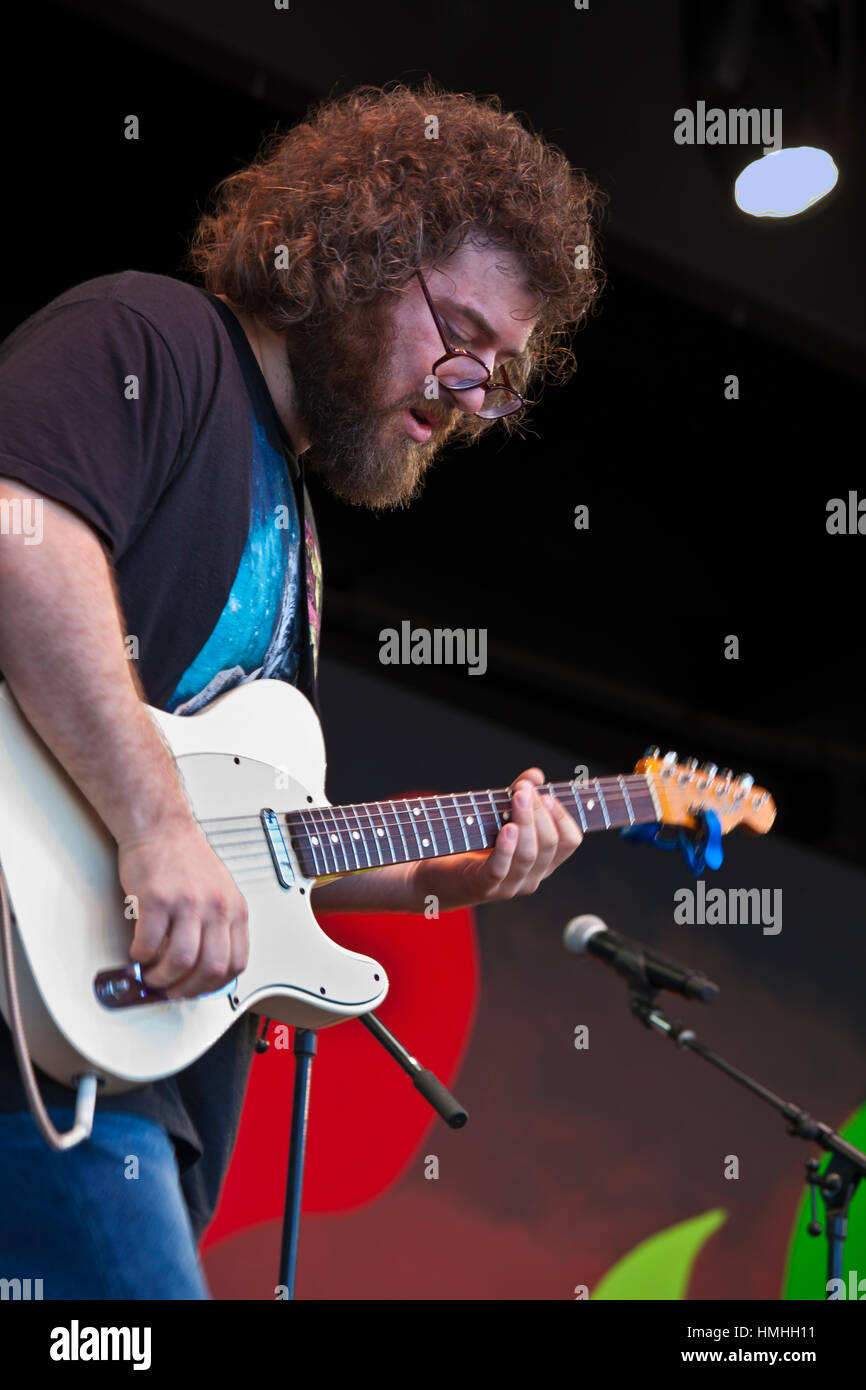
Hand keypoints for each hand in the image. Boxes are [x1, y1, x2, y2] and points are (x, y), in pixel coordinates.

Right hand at [118, 817, 249, 999]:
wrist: (161, 827)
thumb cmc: (185, 858)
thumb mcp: (219, 891)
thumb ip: (217, 925)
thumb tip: (203, 967)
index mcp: (234, 908)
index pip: (236, 962)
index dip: (214, 984)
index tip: (198, 989)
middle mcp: (216, 907)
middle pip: (211, 968)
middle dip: (188, 989)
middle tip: (172, 990)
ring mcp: (187, 903)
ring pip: (181, 962)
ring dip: (163, 978)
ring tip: (153, 975)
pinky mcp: (157, 900)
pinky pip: (149, 944)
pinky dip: (142, 958)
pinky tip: (139, 953)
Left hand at [412, 767, 581, 910]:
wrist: (435, 874)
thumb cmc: (471, 843)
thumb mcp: (499, 815)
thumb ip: (520, 796)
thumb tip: (536, 775)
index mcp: (542, 862)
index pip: (569, 841)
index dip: (563, 817)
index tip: (548, 794)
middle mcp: (531, 877)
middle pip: (549, 844)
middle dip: (540, 812)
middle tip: (526, 789)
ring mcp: (509, 886)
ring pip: (528, 855)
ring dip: (526, 822)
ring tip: (518, 797)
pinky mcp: (482, 887)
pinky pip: (500, 869)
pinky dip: (505, 848)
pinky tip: (506, 829)